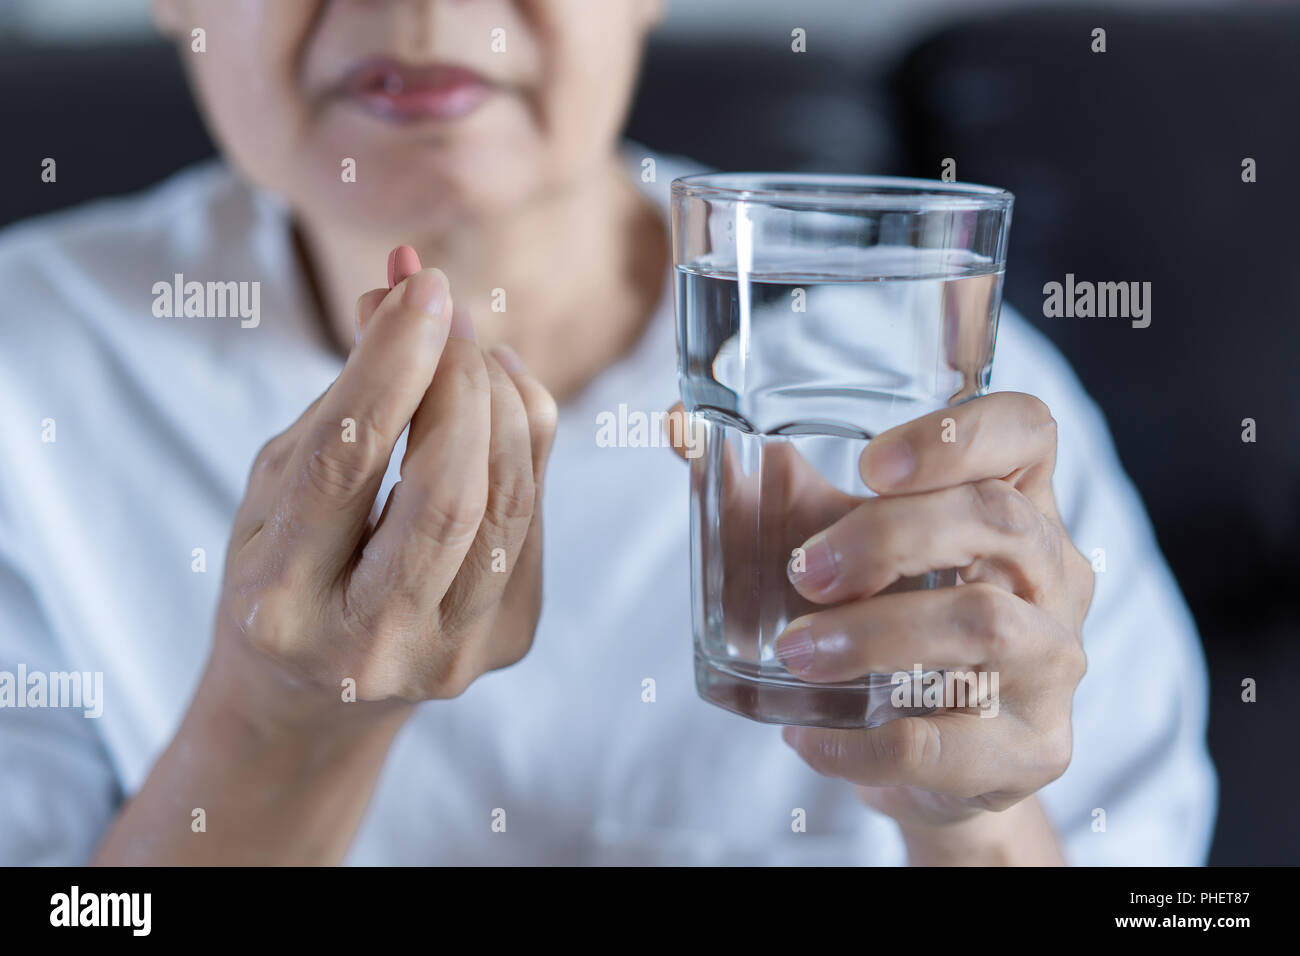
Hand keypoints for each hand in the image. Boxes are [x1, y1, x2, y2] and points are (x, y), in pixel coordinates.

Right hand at [209, 246, 556, 735]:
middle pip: (448, 491)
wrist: (314, 697)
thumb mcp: (277, 491)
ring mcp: (451, 653)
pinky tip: (498, 398)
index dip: (391, 365)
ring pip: (509, 501)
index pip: (347, 463)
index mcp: (281, 605)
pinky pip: (533, 515)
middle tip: (447, 313)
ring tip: (471, 349)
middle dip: (459, 380)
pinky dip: (524, 439)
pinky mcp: (507, 642)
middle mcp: (370, 643)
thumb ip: (342, 400)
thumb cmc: (283, 574)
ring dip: (501, 401)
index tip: (419, 286)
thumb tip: (406, 294)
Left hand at [775, 392, 1092, 854]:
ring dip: (872, 635)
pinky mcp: (1031, 750)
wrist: (935, 762)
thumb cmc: (885, 625)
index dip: (958, 433)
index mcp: (1018, 504)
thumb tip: (669, 425)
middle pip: (997, 519)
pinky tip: (804, 735)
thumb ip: (763, 489)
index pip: (1028, 429)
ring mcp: (1053, 665)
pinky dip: (860, 741)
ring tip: (795, 651)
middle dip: (886, 537)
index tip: (869, 463)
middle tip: (803, 572)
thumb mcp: (836, 548)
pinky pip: (945, 741)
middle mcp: (1053, 576)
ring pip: (981, 624)